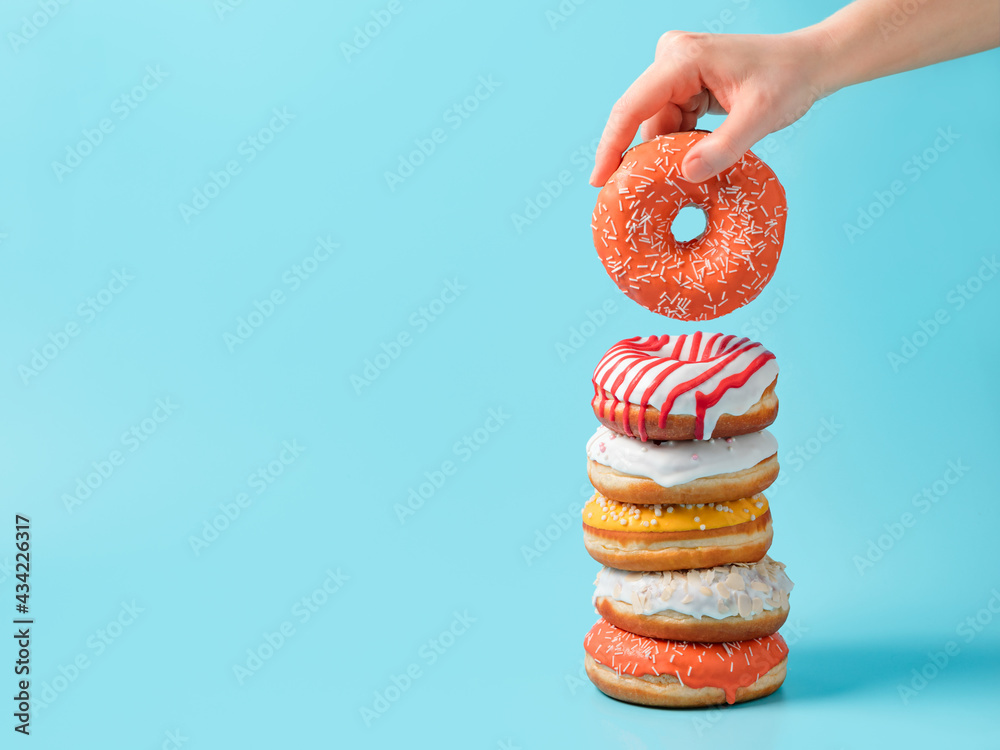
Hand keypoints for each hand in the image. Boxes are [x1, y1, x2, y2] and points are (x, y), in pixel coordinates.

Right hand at [589, 30, 824, 185]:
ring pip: (657, 125)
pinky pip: (671, 123)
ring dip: (667, 154)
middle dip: (644, 157)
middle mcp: (672, 59)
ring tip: (681, 180)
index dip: (611, 146)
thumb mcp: (761, 117)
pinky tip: (693, 163)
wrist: (809, 62)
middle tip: (638, 199)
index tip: (598, 181)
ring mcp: (676, 70)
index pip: (632, 107)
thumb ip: (725, 148)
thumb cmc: (789, 79)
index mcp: (683, 59)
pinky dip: (680, 147)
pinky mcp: (684, 84)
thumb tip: (686, 175)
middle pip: (642, 118)